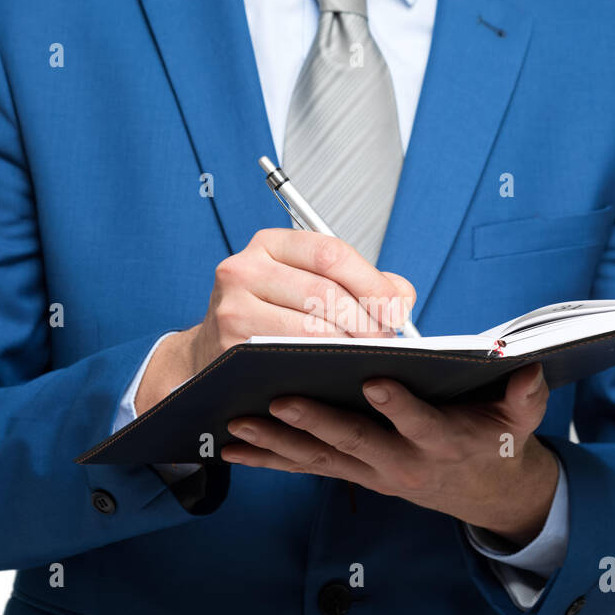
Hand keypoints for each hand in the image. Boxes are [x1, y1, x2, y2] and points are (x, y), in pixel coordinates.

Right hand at [136, 229, 415, 414]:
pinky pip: (289, 357)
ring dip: (348, 347)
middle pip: (324, 292)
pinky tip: (338, 370)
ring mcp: (232, 308)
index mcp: (269, 244)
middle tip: (386, 342)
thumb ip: (361, 284)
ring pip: (310, 328)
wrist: (214, 351)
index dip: (371, 283)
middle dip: (365, 321)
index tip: (395, 309)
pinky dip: (321, 365)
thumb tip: (401, 298)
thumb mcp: (309, 285)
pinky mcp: (228, 347)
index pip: (330, 253)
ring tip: (368, 357)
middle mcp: (243, 268)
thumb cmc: (271, 316)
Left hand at [222, 363, 558, 545]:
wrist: (484, 493)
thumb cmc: (495, 442)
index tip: (376, 381)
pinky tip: (234, 450)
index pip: (421, 423)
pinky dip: (269, 460)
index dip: (400, 406)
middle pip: (355, 441)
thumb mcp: (520, 420)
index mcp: (441, 441)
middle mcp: (400, 461)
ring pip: (320, 457)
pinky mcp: (352, 473)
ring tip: (240, 425)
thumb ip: (524, 396)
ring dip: (278, 443)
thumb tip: (529, 369)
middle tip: (281, 400)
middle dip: (316, 422)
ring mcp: (371, 471)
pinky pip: (306, 467)